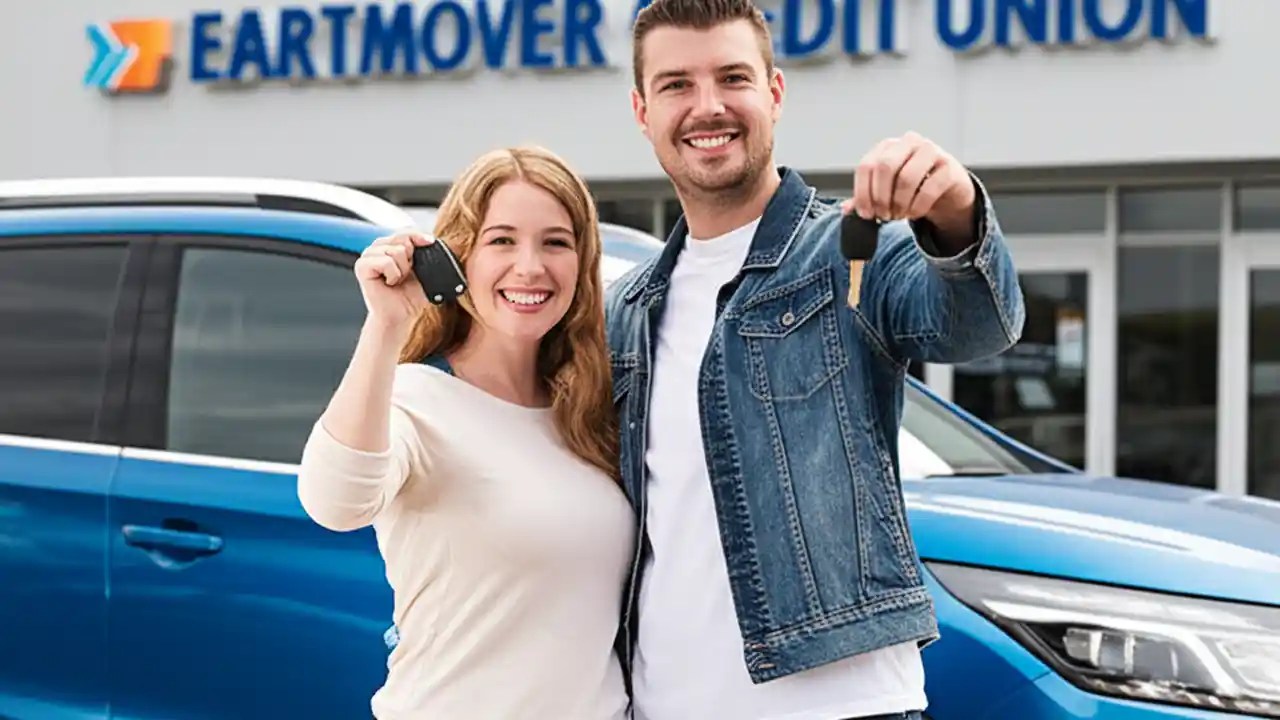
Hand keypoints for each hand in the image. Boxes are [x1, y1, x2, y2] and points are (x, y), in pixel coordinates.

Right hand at [355, 229, 432, 330]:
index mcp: (392, 246)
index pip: (405, 230)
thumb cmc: (410, 297)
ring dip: (402, 270)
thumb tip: (445, 244)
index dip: (418, 235)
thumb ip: (432, 256)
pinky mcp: (362, 266)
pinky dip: (393, 274)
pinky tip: (389, 283)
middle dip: (411, 259)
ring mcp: (368, 255)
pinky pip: (386, 261)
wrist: (400, 316)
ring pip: (395, 250)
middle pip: (402, 238)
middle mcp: (378, 248)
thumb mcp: (426, 273)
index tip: (430, 241)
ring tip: (396, 280)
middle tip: (405, 275)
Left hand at [845, 131, 975, 238]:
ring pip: (907, 178)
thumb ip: (866, 197)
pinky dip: (918, 207)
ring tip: (899, 215)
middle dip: (881, 197)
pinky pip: (929, 189)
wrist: (948, 188)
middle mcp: (908, 143)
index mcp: (888, 146)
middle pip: (885, 167)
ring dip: (899, 203)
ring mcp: (931, 151)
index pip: (866, 166)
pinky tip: (914, 213)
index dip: (862, 193)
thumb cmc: (913, 187)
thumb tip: (846, 209)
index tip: (866, 214)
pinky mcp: (949, 167)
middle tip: (883, 216)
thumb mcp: (887, 190)